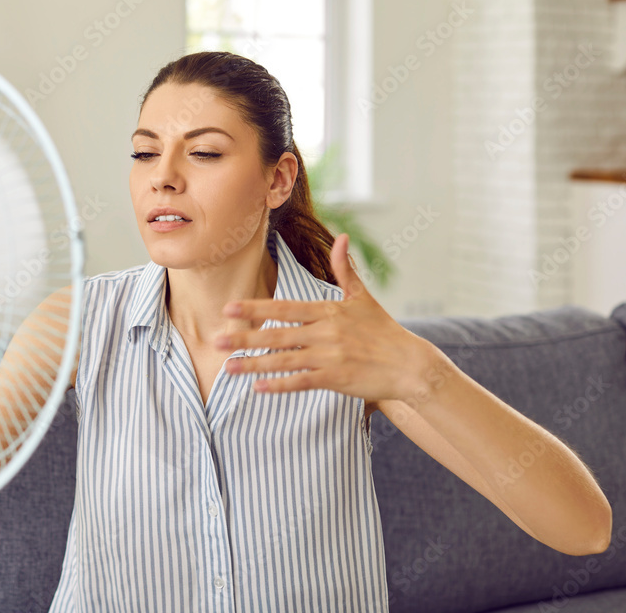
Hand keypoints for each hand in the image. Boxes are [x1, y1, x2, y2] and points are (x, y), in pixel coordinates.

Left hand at [213, 233, 434, 400]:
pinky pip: (301, 381)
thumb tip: (343, 238)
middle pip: (277, 334)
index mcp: (328, 311)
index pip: (284, 308)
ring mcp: (330, 356)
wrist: (409, 364)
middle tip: (216, 338)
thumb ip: (345, 270)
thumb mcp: (363, 297)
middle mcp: (325, 332)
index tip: (229, 308)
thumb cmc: (383, 330)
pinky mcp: (336, 378)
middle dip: (245, 337)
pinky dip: (279, 384)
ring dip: (254, 364)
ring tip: (228, 367)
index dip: (255, 308)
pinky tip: (258, 387)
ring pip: (284, 359)